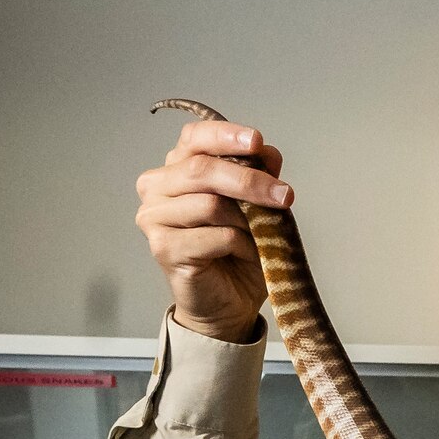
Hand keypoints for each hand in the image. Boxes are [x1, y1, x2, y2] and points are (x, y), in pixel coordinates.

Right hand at [134, 120, 289, 341]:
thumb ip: (259, 176)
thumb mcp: (258, 207)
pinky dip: (240, 245)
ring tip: (259, 237)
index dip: (225, 135)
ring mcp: (154, 218)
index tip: (257, 141)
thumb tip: (268, 152)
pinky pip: (215, 237)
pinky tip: (244, 254)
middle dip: (250, 181)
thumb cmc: (240, 251)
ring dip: (247, 222)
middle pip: (202, 170)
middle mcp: (157, 188)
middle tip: (285, 195)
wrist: (230, 302)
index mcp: (177, 169)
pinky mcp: (163, 248)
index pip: (194, 138)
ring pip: (210, 204)